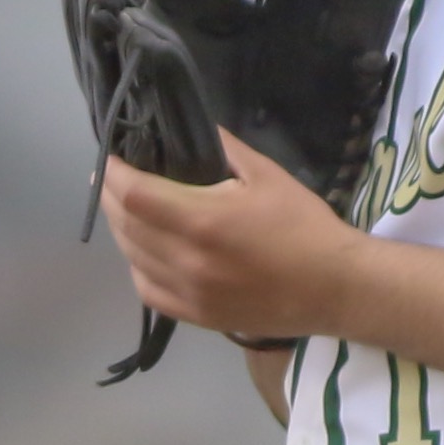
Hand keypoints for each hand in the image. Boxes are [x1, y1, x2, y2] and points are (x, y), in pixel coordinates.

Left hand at [100, 131, 363, 345]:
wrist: (334, 287)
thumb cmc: (303, 226)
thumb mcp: (266, 175)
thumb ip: (223, 149)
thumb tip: (193, 128)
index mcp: (201, 221)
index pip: (132, 194)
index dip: (112, 174)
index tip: (109, 157)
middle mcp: (185, 260)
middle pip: (124, 225)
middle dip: (111, 197)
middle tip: (113, 177)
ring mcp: (187, 293)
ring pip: (131, 258)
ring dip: (122, 230)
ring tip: (128, 209)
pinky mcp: (195, 316)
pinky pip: (147, 290)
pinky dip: (137, 266)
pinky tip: (145, 251)